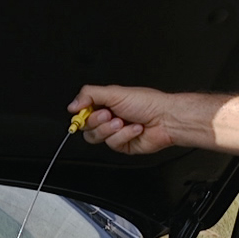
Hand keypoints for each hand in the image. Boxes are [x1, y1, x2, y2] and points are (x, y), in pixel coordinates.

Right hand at [68, 85, 192, 155]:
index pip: (82, 112)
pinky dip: (124, 135)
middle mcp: (109, 118)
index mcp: (105, 103)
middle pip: (86, 127)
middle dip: (97, 121)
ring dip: (111, 129)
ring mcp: (115, 133)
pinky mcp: (122, 145)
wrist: (166, 118)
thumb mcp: (114, 92)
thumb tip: (72, 105)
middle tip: (109, 114)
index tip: (81, 112)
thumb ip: (89, 95)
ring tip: (123, 121)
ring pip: (98, 137)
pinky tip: (135, 128)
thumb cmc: (148, 103)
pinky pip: (113, 144)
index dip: (80, 114)